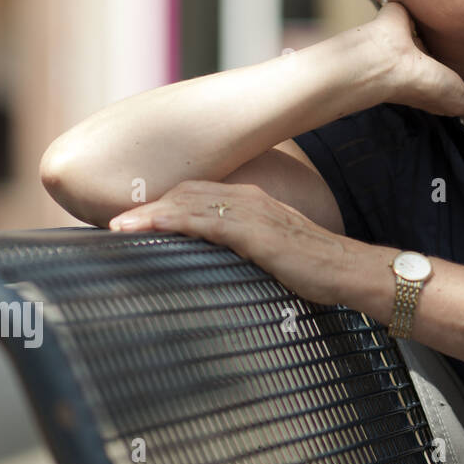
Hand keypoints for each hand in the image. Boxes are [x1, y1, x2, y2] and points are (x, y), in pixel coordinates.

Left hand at [108, 181, 356, 305]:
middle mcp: (249, 199)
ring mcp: (251, 212)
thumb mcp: (274, 254)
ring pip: (188, 203)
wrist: (349, 270)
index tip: (134, 221)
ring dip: (150, 214)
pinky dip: (172, 221)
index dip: (164, 205)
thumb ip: (247, 251)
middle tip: (114, 225)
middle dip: (149, 206)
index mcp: (253, 203)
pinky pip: (204, 221)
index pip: (197, 194)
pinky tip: (149, 227)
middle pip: (186, 193)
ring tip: (118, 227)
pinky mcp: (253, 231)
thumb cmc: (316, 268)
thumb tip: (223, 267)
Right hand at [356, 1, 463, 118]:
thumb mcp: (457, 102)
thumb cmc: (421, 83)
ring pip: (433, 25)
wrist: (387, 58)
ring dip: (445, 17)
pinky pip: (416, 2)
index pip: (451, 73)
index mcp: (432, 79)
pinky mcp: (401, 14)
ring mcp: (410, 35)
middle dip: (462, 41)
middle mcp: (421, 58)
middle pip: (444, 48)